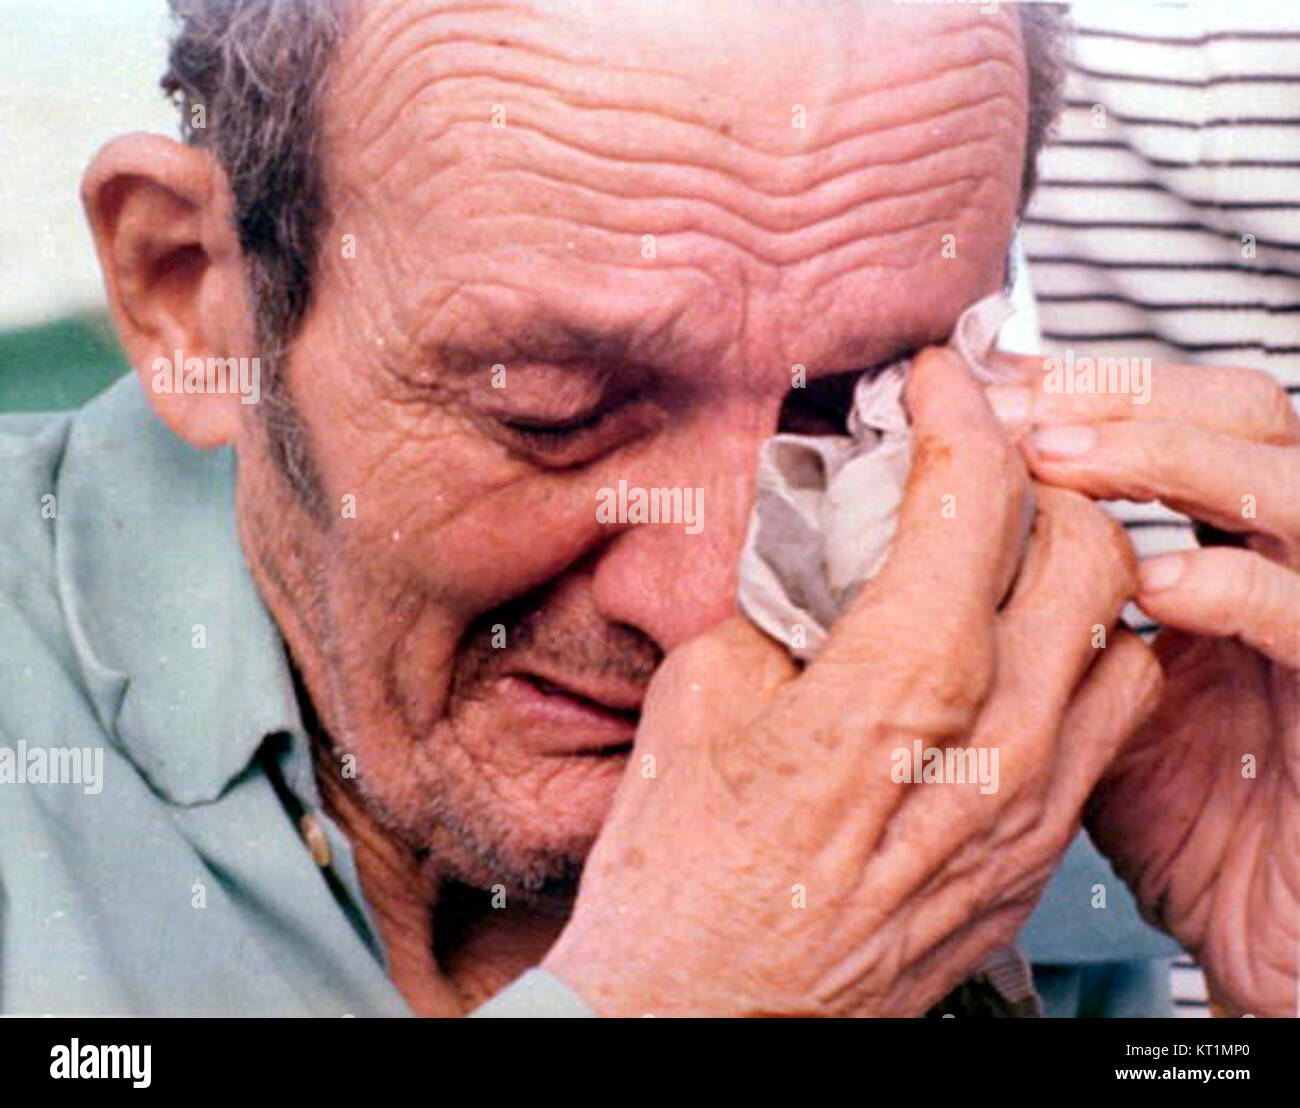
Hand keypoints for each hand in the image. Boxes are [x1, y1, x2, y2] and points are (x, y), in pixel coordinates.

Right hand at [541, 349, 1160, 1016]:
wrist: (706, 1016)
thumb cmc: (687, 878)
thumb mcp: (704, 693)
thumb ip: (777, 592)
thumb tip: (812, 526)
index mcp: (902, 684)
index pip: (973, 495)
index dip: (956, 411)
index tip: (936, 385)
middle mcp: (995, 742)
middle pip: (1085, 544)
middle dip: (1032, 475)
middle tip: (972, 461)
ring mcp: (1030, 805)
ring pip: (1122, 629)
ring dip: (1070, 568)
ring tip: (1002, 555)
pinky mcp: (1035, 853)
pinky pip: (1109, 720)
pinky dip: (1080, 655)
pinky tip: (1013, 655)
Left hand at [991, 357, 1299, 1015]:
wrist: (1276, 941)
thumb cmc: (1193, 827)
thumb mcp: (1096, 703)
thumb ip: (1045, 623)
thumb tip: (921, 563)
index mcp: (1227, 560)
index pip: (1184, 425)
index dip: (1098, 388)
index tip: (995, 379)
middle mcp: (1283, 573)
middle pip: (1250, 418)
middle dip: (1132, 396)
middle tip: (1023, 401)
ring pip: (1292, 490)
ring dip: (1177, 457)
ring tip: (1067, 455)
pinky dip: (1238, 590)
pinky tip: (1157, 583)